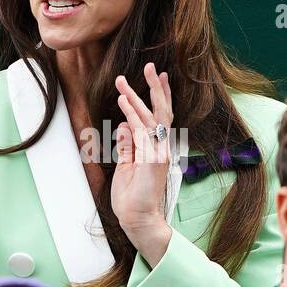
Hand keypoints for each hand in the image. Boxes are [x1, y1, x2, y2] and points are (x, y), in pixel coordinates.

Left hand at [112, 62, 174, 259]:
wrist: (138, 220)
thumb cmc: (132, 197)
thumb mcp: (126, 166)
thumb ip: (127, 145)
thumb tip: (124, 124)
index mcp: (157, 148)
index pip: (161, 117)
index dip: (160, 96)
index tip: (157, 76)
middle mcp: (162, 148)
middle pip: (163, 111)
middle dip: (156, 88)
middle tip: (151, 66)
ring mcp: (159, 153)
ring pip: (150, 118)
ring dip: (136, 98)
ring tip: (123, 82)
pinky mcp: (152, 160)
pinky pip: (141, 132)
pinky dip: (132, 116)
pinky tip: (123, 103)